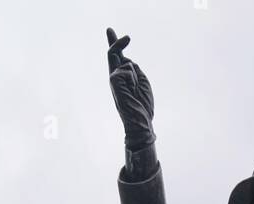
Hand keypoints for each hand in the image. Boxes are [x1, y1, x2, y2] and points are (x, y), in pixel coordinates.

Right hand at [106, 27, 155, 149]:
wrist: (140, 122)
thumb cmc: (143, 105)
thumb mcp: (142, 81)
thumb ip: (134, 69)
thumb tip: (127, 60)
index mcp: (123, 77)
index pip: (117, 57)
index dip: (115, 43)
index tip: (110, 31)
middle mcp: (115, 77)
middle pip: (113, 53)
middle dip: (118, 42)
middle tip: (128, 37)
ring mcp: (113, 79)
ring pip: (125, 62)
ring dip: (135, 75)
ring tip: (135, 91)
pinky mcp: (113, 81)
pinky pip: (127, 70)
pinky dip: (133, 79)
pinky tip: (132, 91)